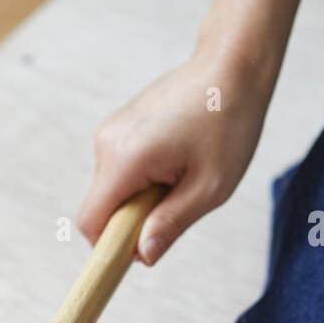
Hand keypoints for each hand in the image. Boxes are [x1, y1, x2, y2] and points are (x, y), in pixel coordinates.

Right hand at [78, 0, 309, 263]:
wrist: (232, 65)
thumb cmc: (229, 122)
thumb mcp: (210, 186)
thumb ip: (171, 224)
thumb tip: (141, 257)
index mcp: (124, 159)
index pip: (91, 224)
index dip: (110, 247)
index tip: (140, 252)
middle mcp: (106, 144)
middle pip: (102, 209)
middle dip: (134, 220)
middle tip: (181, 201)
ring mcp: (109, 132)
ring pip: (112, 190)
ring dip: (142, 197)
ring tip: (184, 172)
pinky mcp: (118, 127)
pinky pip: (120, 171)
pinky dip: (143, 178)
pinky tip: (177, 157)